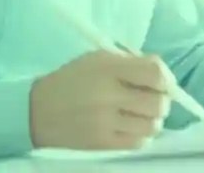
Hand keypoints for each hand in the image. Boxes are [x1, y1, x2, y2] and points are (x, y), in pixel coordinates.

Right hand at [29, 50, 173, 150]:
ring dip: (153, 120)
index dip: (166, 78)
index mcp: (109, 68)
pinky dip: (141, 135)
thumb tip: (164, 77)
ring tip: (141, 114)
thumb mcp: (98, 59)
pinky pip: (139, 143)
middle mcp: (108, 95)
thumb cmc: (73, 80)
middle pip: (159, 103)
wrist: (37, 111)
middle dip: (161, 101)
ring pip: (152, 125)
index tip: (162, 82)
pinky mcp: (102, 144)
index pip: (155, 73)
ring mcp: (105, 122)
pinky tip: (130, 127)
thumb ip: (131, 63)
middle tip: (152, 99)